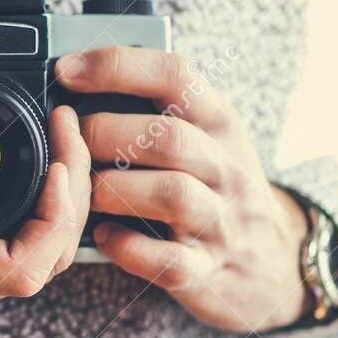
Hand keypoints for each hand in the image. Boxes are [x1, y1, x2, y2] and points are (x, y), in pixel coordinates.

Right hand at [0, 55, 91, 337]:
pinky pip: (7, 266)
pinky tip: (25, 188)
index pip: (22, 264)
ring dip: (56, 214)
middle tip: (64, 134)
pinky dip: (31, 227)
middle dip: (72, 198)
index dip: (56, 215)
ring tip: (55, 154)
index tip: (56, 163)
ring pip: (33, 268)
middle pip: (46, 262)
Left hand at [55, 47, 309, 332]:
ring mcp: (218, 221)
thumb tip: (75, 81)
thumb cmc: (216, 187)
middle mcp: (224, 167)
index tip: (67, 71)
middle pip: (168, 137)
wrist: (270, 259)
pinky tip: (103, 236)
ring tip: (86, 190)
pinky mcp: (205, 269)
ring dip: (114, 189)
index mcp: (218, 122)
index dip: (117, 67)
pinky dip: (126, 247)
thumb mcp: (205, 135)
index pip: (175, 75)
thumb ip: (155, 108)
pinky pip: (166, 259)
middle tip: (68, 142)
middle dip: (105, 134)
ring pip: (171, 194)